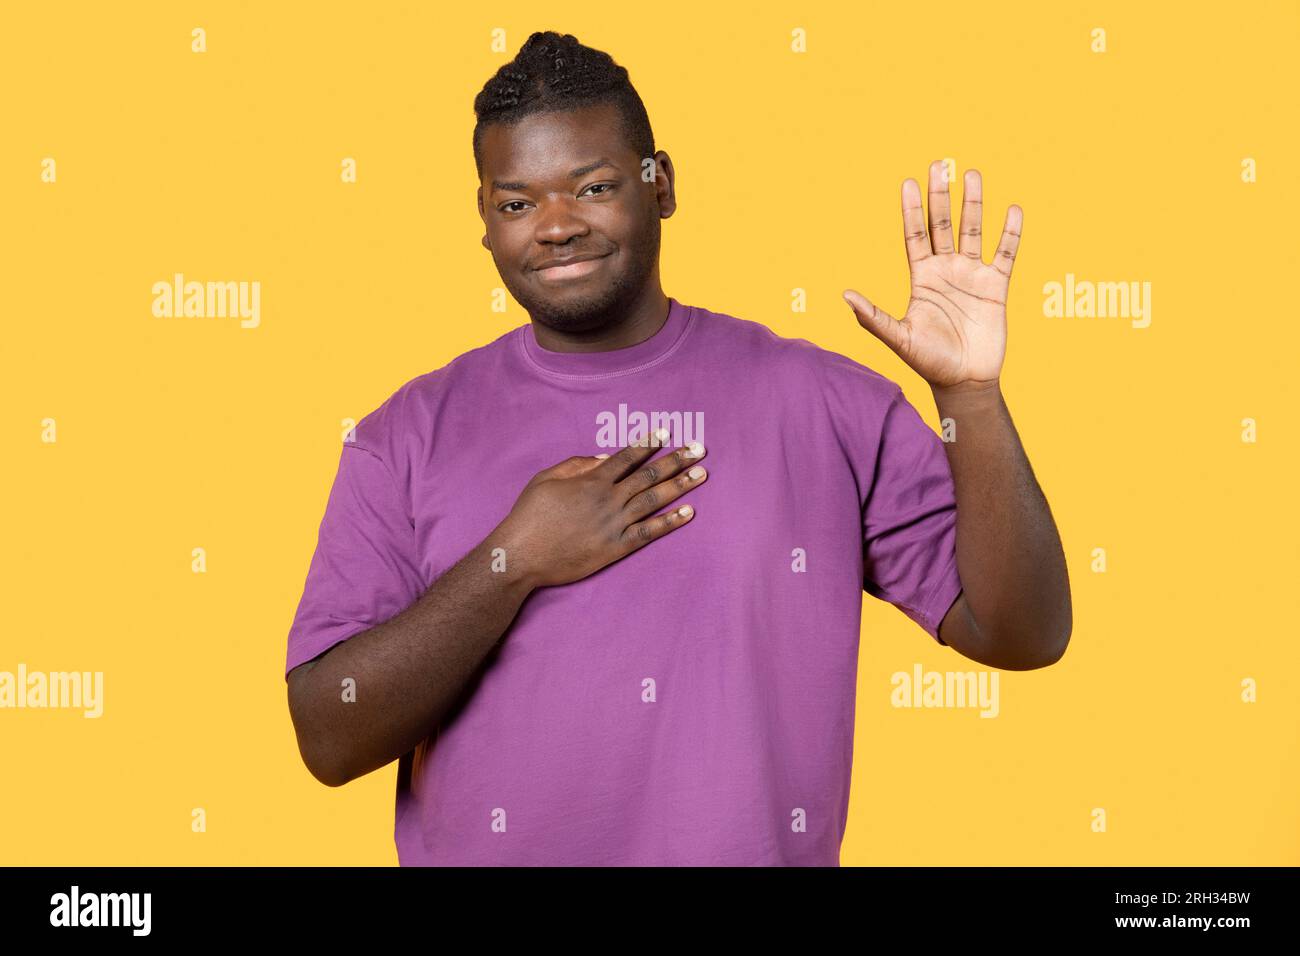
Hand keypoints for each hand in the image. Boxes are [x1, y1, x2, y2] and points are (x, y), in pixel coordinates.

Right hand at [493, 430, 706, 589]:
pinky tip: (688, 513)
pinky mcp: (615, 548)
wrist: (521, 555)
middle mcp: (608, 499)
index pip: (627, 456)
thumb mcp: (546, 478)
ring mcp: (614, 524)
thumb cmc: (530, 515)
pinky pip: (649, 533)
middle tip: (699, 450)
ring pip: (654, 500)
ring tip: (702, 474)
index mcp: (592, 480)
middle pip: (649, 475)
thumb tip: (605, 457)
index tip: (667, 433)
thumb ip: (577, 464)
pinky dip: (670, 522)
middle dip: (677, 460)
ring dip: (681, 485)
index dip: (649, 443)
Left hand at [843, 160, 1021, 391]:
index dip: (912, 210)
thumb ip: (873, 317)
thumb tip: (845, 295)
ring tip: (972, 174)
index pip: (915, 235)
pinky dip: (1010, 233)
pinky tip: (1012, 210)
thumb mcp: (898, 338)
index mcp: (922, 278)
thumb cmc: (929, 362)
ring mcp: (972, 276)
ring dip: (973, 204)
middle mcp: (946, 271)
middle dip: (940, 196)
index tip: (908, 183)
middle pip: (942, 225)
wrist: (964, 381)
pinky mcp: (996, 286)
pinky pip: (1005, 254)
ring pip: (973, 231)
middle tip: (939, 164)